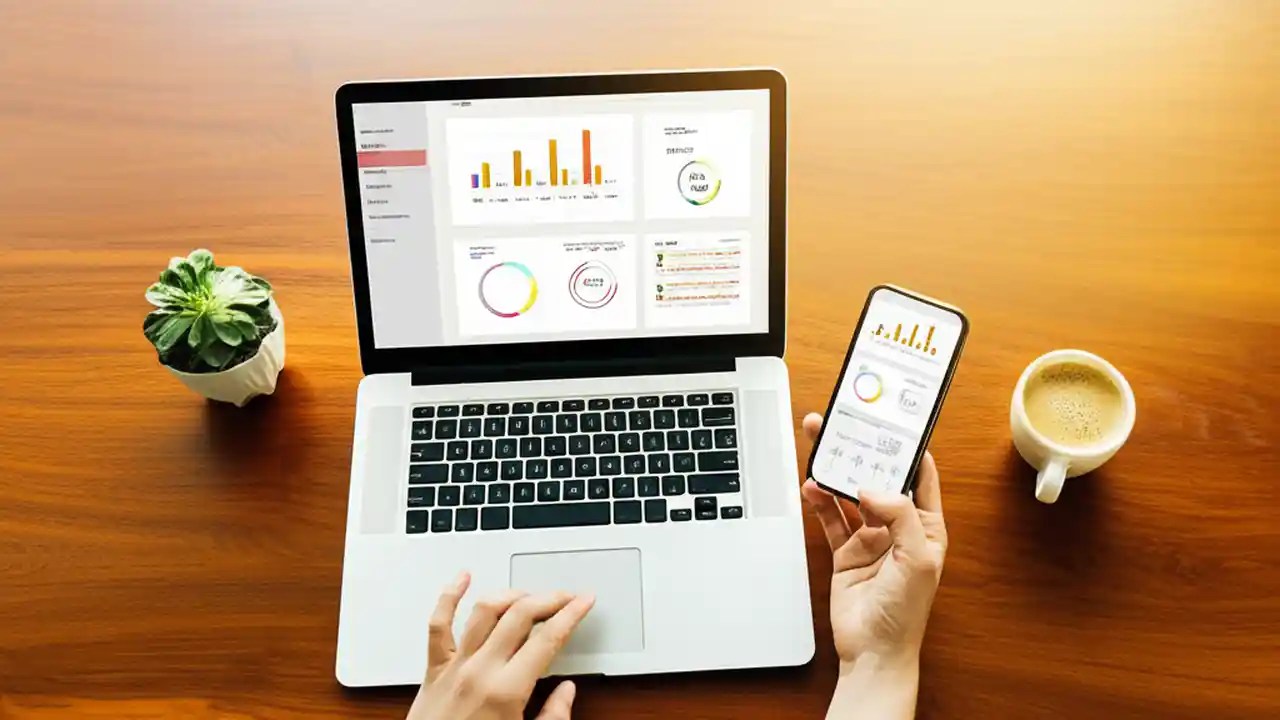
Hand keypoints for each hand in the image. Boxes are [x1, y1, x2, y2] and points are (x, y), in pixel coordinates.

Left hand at [406, 573, 594, 719]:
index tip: (584, 601)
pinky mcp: (433, 669)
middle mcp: (479, 671)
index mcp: (506, 692)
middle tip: (566, 597)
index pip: (547, 639)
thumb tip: (566, 692)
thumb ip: (553, 718)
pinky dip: (448, 596)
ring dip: (510, 595)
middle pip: (519, 615)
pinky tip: (461, 579)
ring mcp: (454, 666)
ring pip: (484, 610)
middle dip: (549, 598)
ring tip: (529, 595)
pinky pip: (438, 624)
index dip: (571, 615)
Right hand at [800, 413, 946, 668]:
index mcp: (926, 526)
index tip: (891, 422)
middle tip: (844, 425)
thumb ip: (900, 517)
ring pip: (849, 493)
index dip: (906, 448)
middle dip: (861, 451)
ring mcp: (870, 538)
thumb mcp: (917, 560)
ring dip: (835, 471)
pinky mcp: (845, 551)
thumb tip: (873, 488)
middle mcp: (898, 527)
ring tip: (820, 444)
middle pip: (878, 478)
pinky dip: (819, 501)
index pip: (919, 476)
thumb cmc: (905, 614)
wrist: (873, 651)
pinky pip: (830, 517)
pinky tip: (811, 486)